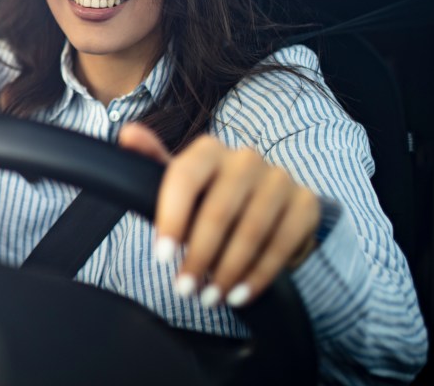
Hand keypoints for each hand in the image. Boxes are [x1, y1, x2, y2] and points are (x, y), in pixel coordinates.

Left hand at [118, 123, 320, 308]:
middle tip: (183, 289)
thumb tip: (127, 135)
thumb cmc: (211, 196)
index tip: (161, 256)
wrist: (268, 207)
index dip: (171, 218)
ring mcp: (279, 179)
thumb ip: (153, 161)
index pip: (184, 177)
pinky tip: (238, 295)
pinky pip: (282, 245)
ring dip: (227, 271)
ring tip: (209, 298)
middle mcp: (246, 159)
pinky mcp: (305, 204)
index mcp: (209, 150)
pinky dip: (258, 275)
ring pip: (250, 232)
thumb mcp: (182, 183)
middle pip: (218, 212)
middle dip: (199, 257)